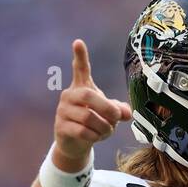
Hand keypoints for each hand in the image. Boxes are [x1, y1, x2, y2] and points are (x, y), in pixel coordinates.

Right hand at [53, 39, 131, 169]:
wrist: (75, 144)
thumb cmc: (93, 123)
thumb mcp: (108, 115)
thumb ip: (118, 110)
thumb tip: (127, 113)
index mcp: (81, 88)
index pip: (79, 69)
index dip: (80, 56)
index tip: (78, 42)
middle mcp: (69, 96)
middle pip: (88, 95)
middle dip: (106, 107)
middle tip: (117, 117)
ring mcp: (62, 111)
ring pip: (87, 116)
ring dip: (103, 126)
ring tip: (108, 131)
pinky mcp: (60, 127)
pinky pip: (81, 131)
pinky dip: (94, 136)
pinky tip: (97, 138)